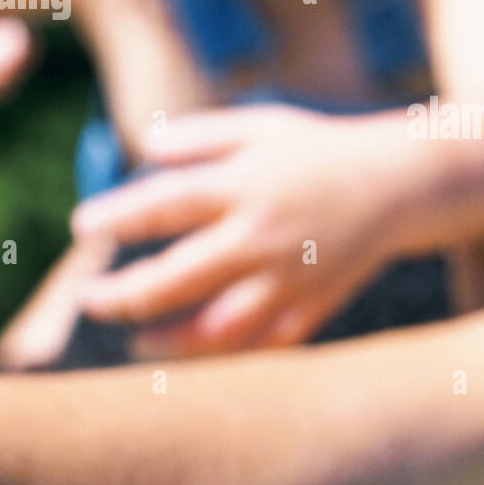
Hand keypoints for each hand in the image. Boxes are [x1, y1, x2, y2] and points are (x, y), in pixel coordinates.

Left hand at [71, 105, 399, 355]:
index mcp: (243, 185)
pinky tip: (196, 355)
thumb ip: (201, 136)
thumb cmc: (320, 151)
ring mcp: (287, 280)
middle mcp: (260, 236)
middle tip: (89, 299)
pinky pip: (261, 347)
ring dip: (167, 340)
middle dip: (123, 295)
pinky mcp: (311, 309)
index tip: (84, 227)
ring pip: (214, 329)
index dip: (116, 219)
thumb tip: (143, 147)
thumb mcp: (262, 126)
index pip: (162, 205)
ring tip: (137, 341)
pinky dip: (225, 358)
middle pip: (176, 279)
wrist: (399, 186)